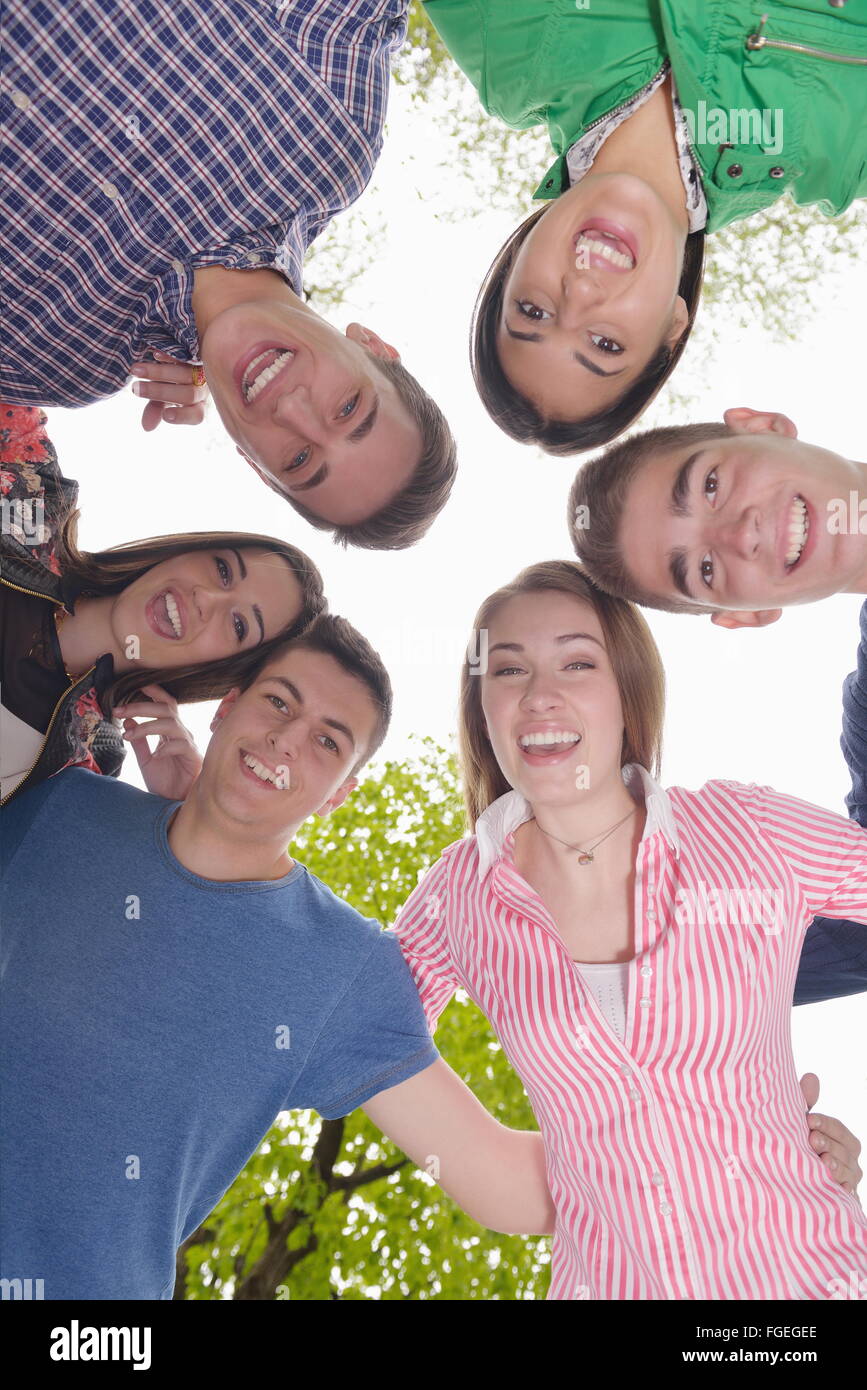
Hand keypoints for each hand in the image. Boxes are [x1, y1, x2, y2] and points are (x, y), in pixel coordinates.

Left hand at [113, 683, 202, 799]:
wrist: (175, 803)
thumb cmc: (165, 782)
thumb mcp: (145, 759)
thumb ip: (138, 741)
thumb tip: (127, 720)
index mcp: (169, 731)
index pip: (165, 704)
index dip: (154, 692)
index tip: (135, 686)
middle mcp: (180, 733)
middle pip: (166, 709)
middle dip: (141, 706)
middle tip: (119, 711)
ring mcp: (188, 744)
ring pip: (171, 723)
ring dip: (148, 726)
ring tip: (129, 735)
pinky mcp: (193, 757)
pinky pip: (181, 745)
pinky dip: (166, 747)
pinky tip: (155, 756)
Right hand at [130, 350, 208, 430]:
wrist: (187, 355)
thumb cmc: (174, 383)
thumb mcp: (165, 398)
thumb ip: (157, 410)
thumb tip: (147, 428)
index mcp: (199, 405)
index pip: (196, 415)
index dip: (183, 416)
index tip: (166, 416)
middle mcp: (204, 389)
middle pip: (187, 394)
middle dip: (159, 392)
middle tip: (135, 388)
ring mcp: (203, 369)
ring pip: (185, 374)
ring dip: (158, 372)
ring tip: (135, 370)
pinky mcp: (200, 351)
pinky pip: (187, 354)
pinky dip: (170, 355)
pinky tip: (155, 354)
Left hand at [800, 1072, 862, 1197]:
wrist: (788, 1187)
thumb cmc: (799, 1149)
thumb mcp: (800, 1127)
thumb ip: (806, 1102)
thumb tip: (812, 1076)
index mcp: (842, 1140)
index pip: (838, 1129)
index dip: (825, 1123)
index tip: (808, 1119)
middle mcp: (849, 1160)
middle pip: (845, 1150)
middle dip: (829, 1142)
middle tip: (812, 1139)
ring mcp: (847, 1180)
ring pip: (847, 1171)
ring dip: (835, 1164)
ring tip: (822, 1161)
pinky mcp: (843, 1199)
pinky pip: (846, 1193)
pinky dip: (841, 1188)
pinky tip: (833, 1185)